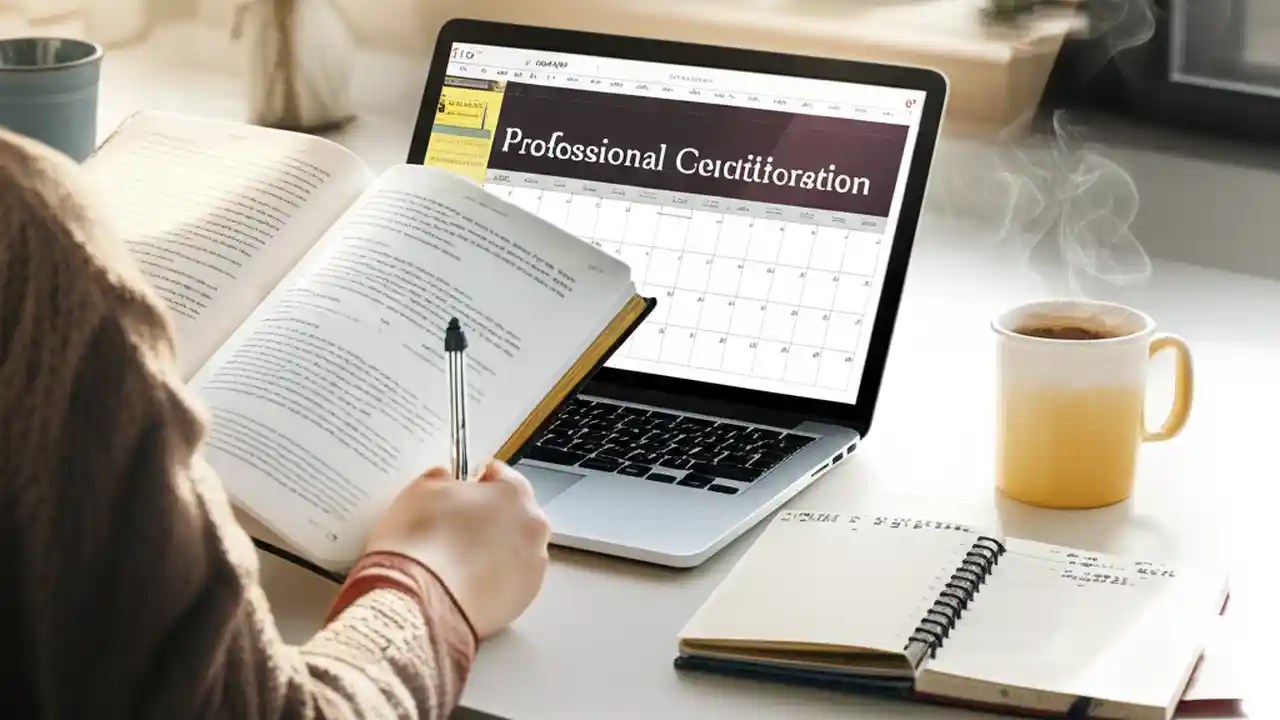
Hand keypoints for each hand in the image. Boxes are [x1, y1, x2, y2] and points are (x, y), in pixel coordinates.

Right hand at [364, 460, 550, 638]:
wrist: (420, 604)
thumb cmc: (419, 543)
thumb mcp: (420, 491)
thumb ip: (440, 479)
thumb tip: (446, 480)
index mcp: (514, 492)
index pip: (499, 475)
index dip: (475, 482)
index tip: (459, 492)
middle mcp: (533, 526)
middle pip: (512, 512)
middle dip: (488, 516)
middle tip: (455, 529)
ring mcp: (533, 564)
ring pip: (514, 546)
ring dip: (493, 548)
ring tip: (458, 561)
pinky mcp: (526, 597)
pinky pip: (511, 578)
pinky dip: (495, 577)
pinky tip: (466, 582)